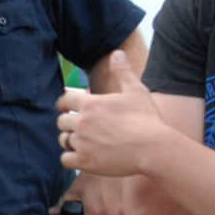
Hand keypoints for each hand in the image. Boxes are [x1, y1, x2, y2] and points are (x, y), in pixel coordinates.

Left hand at [57, 57, 172, 179]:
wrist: (153, 148)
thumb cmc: (146, 119)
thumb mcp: (136, 91)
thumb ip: (123, 72)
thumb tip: (117, 53)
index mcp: (91, 104)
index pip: (64, 100)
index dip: (64, 103)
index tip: (66, 108)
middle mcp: (82, 122)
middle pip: (61, 121)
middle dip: (68, 123)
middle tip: (79, 127)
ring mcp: (82, 143)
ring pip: (63, 140)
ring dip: (70, 140)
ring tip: (81, 142)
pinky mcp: (85, 161)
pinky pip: (65, 159)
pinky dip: (71, 158)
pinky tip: (81, 156)